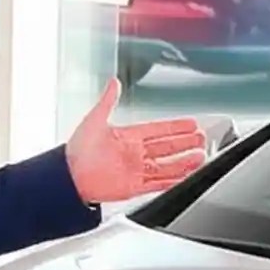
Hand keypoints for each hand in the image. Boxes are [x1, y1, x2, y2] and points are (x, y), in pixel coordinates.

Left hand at [66, 78, 206, 202]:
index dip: (175, 127)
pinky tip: (186, 176)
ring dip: (184, 162)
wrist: (67, 176)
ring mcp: (134, 170)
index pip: (158, 130)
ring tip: (200, 156)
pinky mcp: (133, 187)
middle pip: (167, 147)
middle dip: (185, 143)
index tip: (191, 123)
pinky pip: (158, 183)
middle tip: (202, 138)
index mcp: (127, 137)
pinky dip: (173, 180)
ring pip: (167, 166)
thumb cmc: (76, 150)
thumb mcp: (94, 120)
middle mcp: (133, 154)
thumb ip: (107, 101)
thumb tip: (113, 82)